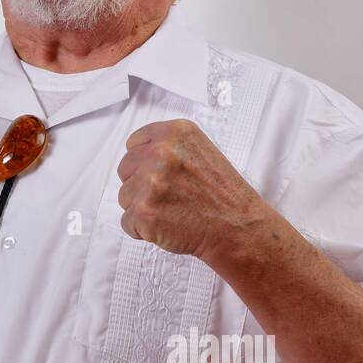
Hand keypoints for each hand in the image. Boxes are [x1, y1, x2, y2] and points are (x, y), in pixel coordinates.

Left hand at [116, 118, 269, 259]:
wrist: (238, 228)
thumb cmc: (221, 195)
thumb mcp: (199, 151)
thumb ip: (167, 147)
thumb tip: (136, 153)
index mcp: (174, 133)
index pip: (133, 144)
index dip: (144, 163)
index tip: (159, 175)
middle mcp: (160, 152)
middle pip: (125, 169)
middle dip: (141, 185)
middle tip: (171, 197)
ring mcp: (150, 181)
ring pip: (124, 197)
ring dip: (143, 207)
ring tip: (174, 211)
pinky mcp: (144, 210)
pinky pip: (127, 222)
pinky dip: (144, 230)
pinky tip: (169, 226)